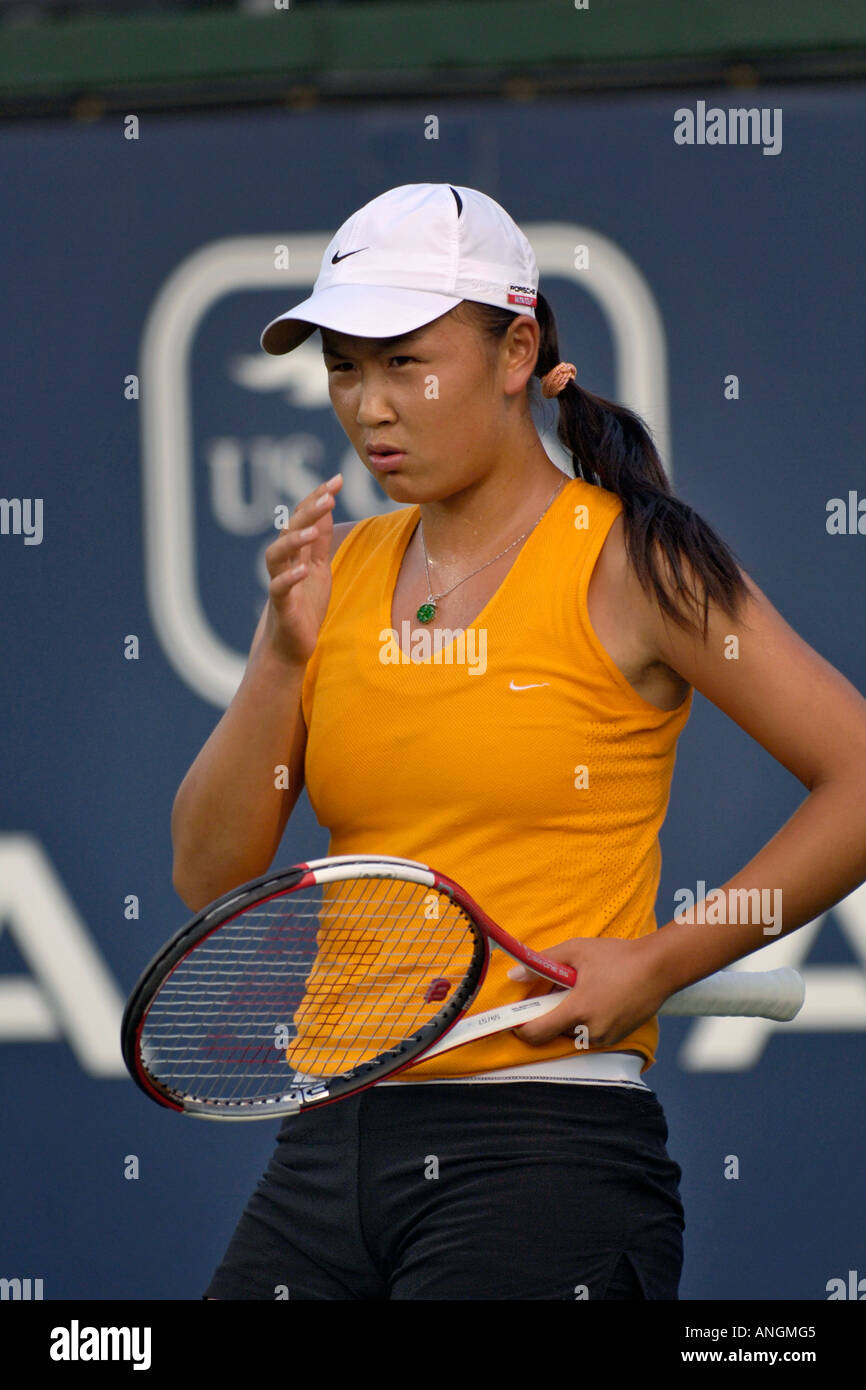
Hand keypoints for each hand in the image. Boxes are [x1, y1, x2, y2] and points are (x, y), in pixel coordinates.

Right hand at [261, 473, 342, 667]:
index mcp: (296, 552)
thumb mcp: (318, 567)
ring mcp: (279, 583)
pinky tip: (302, 570)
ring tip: (312, 529)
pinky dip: (289, 578)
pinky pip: (279, 588)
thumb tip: (326, 507)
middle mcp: (284, 563)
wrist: (291, 644)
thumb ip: (320, 540)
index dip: (318, 498)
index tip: (338, 479)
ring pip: (276, 555)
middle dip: (308, 511)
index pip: (303, 517)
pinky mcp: (281, 606)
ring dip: (293, 540)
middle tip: (329, 496)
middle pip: (289, 530)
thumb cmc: (305, 605)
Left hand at [510, 934, 668, 1050]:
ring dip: (569, 1016)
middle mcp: (590, 1030)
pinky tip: (597, 998)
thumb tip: (514, 976)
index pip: (537, 1033)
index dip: (520, 1028)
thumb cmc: (618, 956)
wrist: (659, 967)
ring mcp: (605, 1037)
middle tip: (558, 989)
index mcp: (578, 1010)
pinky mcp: (616, 1038)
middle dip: (550, 1013)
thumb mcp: (576, 950)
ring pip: (571, 1032)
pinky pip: (589, 1033)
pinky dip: (585, 1020)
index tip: (514, 1019)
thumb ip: (542, 963)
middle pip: (553, 1031)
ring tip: (583, 990)